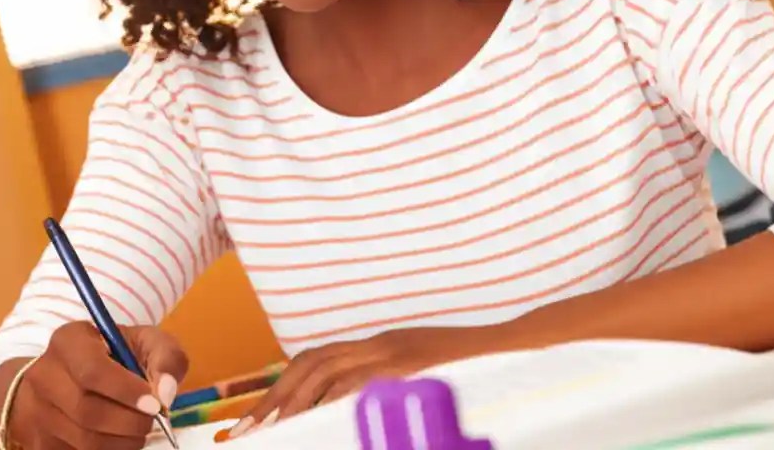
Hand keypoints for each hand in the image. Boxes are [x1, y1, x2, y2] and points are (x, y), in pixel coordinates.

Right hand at [7, 321, 187, 449]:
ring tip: (138, 431)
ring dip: (122, 442)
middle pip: (86, 410)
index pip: (92, 371)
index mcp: (68, 341)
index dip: (126, 391)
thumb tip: (165, 393)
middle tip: (151, 421)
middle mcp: (44, 374)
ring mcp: (37, 410)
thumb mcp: (144, 342)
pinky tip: (117, 439)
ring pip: (83, 439)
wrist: (71, 377)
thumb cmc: (115, 356)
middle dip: (129, 422)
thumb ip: (165, 357)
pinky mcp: (40, 441)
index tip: (154, 404)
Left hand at [228, 326, 496, 437]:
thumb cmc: (477, 373)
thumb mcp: (425, 379)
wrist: (522, 349)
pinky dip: (337, 401)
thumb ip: (390, 392)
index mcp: (380, 346)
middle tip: (251, 427)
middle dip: (277, 395)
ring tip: (274, 429)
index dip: (283, 385)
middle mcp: (382, 344)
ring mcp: (397, 352)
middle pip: (312, 361)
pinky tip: (320, 422)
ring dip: (296, 400)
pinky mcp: (413, 366)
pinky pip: (365, 382)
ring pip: (329, 370)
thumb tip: (353, 420)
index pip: (318, 359)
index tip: (259, 416)